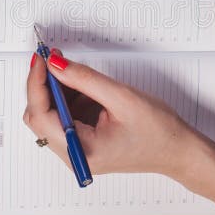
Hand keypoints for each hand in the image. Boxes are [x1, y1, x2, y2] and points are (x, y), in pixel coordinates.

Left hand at [23, 51, 196, 176]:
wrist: (177, 150)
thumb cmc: (158, 132)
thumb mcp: (121, 97)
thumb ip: (84, 79)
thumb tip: (56, 65)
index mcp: (81, 150)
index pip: (40, 115)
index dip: (36, 83)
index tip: (42, 59)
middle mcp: (74, 156)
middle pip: (39, 117)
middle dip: (45, 85)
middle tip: (55, 59)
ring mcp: (77, 151)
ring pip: (51, 116)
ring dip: (58, 91)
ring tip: (76, 73)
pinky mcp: (83, 144)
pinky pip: (65, 118)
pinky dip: (69, 99)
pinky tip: (85, 89)